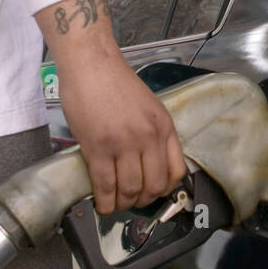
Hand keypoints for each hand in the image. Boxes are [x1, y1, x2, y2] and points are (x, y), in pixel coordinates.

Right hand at [57, 55, 187, 215]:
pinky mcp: (98, 147)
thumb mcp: (148, 106)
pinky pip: (105, 185)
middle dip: (143, 200)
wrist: (91, 64)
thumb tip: (147, 163)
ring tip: (115, 203)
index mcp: (164, 126)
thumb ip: (152, 133)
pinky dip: (104, 201)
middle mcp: (149, 137)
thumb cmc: (114, 82)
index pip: (177, 171)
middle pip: (154, 186)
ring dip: (122, 204)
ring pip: (130, 189)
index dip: (165, 189)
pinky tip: (101, 204)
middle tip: (132, 200)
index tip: (154, 192)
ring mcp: (124, 144)